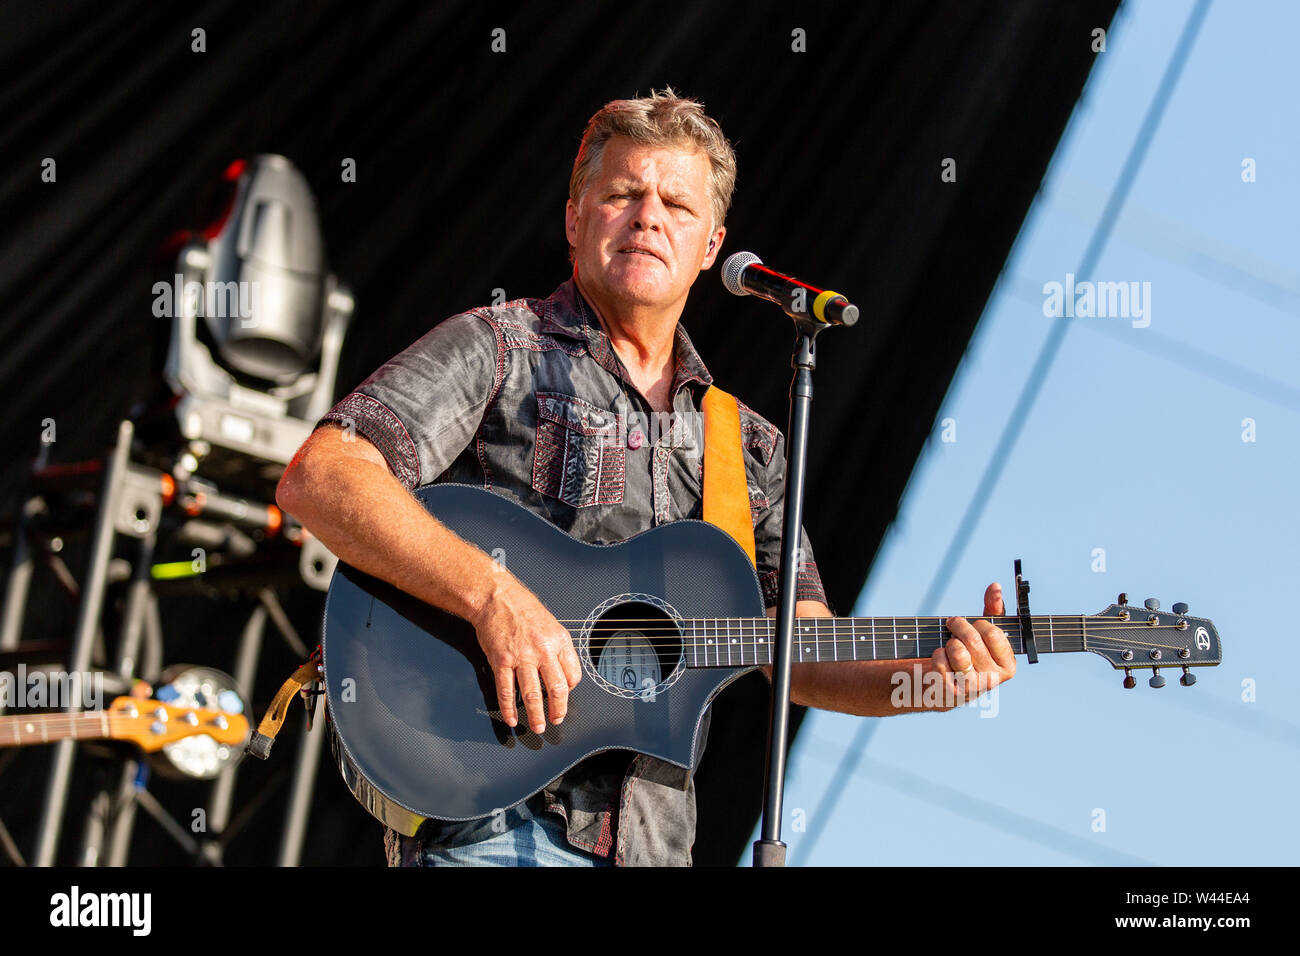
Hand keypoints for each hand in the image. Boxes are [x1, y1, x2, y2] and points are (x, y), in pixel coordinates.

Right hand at [470, 576, 581, 733]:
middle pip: (556, 689)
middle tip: (556, 720)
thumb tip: (565, 674)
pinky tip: (512, 718)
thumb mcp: (552, 625)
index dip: (570, 691)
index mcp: (559, 641)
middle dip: (558, 710)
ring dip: (535, 715)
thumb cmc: (523, 609)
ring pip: (532, 694)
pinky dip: (508, 708)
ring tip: (537, 726)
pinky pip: (506, 690)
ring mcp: (521, 656)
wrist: (497, 597)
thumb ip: (559, 649)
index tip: (565, 698)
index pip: (572, 674)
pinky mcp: (501, 660)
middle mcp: (542, 650)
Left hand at [931, 582, 1015, 706]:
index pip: (994, 634)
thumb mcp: (983, 634)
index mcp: (1007, 665)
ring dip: (948, 642)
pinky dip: (936, 654)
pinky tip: (940, 659)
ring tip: (949, 645)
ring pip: (957, 651)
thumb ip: (993, 610)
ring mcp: (971, 688)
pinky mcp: (950, 692)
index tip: (974, 624)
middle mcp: (992, 679)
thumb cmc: (967, 654)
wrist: (941, 685)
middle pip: (973, 640)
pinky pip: (940, 661)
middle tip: (952, 625)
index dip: (979, 624)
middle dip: (958, 626)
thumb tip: (995, 587)